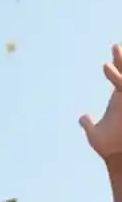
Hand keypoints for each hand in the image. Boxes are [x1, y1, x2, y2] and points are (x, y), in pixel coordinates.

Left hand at [79, 44, 121, 166]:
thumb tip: (82, 118)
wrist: (118, 156)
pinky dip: (115, 78)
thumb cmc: (110, 147)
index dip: (116, 65)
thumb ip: (88, 124)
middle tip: (115, 45)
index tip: (111, 54)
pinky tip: (106, 68)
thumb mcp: (95, 134)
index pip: (119, 77)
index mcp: (119, 99)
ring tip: (112, 52)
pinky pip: (121, 87)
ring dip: (119, 67)